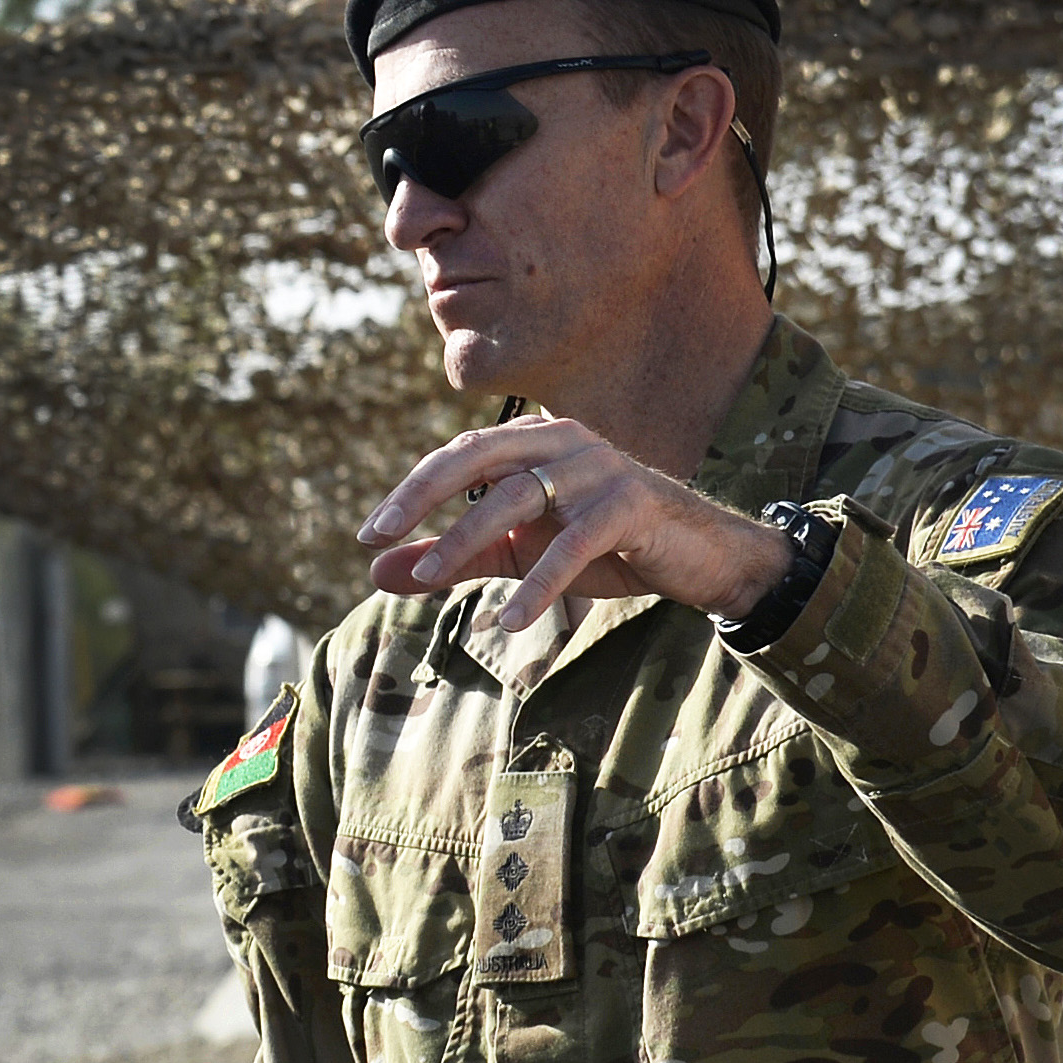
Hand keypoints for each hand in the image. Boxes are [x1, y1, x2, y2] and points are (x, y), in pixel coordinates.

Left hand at [356, 413, 792, 632]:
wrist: (694, 557)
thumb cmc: (601, 546)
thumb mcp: (517, 554)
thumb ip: (453, 559)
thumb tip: (378, 576)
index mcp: (531, 441)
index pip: (456, 456)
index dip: (410, 493)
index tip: (368, 537)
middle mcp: (561, 441)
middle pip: (476, 457)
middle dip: (422, 495)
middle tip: (380, 537)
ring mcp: (598, 468)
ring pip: (517, 497)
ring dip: (466, 541)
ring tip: (428, 582)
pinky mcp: (630, 504)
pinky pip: (572, 545)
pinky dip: (538, 584)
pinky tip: (508, 622)